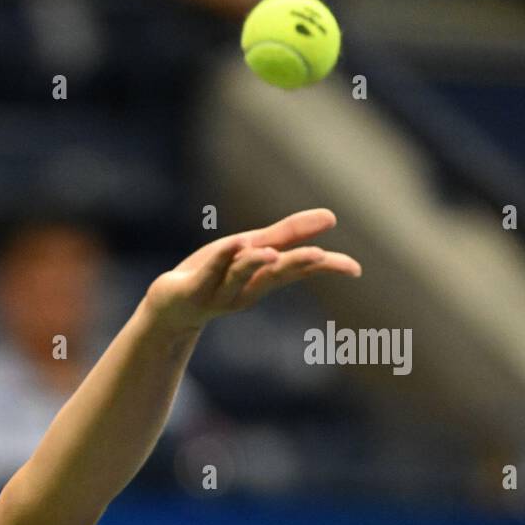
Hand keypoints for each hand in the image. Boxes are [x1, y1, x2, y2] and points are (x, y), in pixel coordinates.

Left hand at [144, 208, 361, 331]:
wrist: (170, 307)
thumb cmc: (215, 275)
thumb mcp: (253, 249)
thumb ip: (288, 235)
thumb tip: (332, 217)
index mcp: (264, 279)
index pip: (300, 270)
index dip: (326, 267)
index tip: (354, 269)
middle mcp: (245, 289)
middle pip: (274, 275)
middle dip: (295, 265)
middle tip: (320, 257)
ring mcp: (218, 292)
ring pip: (240, 275)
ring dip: (255, 263)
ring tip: (271, 252)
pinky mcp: (193, 291)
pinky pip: (210, 273)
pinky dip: (222, 259)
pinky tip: (236, 243)